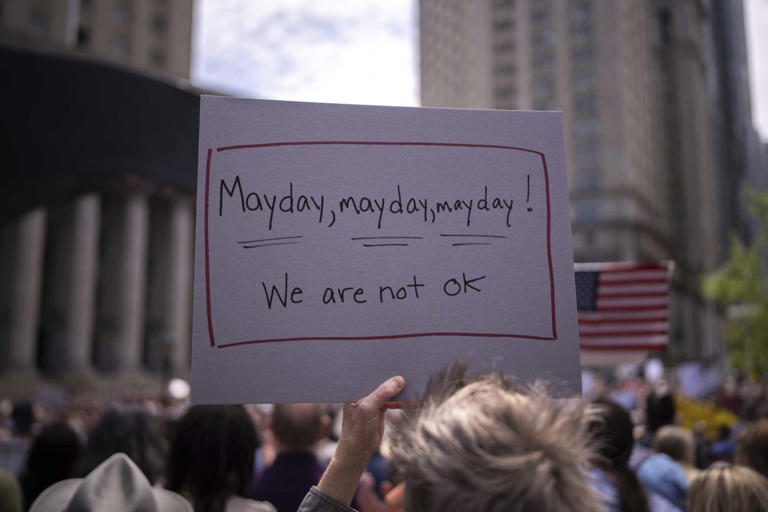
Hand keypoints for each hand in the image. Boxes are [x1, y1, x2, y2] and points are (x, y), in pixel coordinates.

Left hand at [317, 376, 405, 504]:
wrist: (359, 451)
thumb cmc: (357, 430)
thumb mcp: (368, 408)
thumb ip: (382, 393)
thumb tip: (400, 380)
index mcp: (354, 386)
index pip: (369, 371)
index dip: (381, 364)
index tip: (396, 357)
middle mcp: (362, 390)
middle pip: (381, 378)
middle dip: (394, 375)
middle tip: (409, 366)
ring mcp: (372, 398)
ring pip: (389, 389)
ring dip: (401, 387)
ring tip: (415, 379)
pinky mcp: (381, 407)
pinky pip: (394, 399)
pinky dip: (403, 399)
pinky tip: (413, 398)